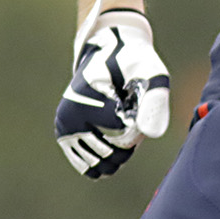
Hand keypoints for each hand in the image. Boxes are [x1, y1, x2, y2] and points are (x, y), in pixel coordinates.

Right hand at [54, 0, 171, 177]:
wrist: (108, 53)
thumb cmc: (133, 62)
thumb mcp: (150, 72)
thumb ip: (155, 99)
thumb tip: (151, 135)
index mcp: (84, 99)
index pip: (123, 133)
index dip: (141, 123)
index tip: (140, 102)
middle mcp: (68, 117)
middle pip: (111, 152)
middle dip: (131, 140)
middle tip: (134, 113)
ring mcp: (64, 129)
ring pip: (100, 164)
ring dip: (120, 152)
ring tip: (126, 125)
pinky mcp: (65, 137)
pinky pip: (87, 166)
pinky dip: (106, 160)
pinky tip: (115, 141)